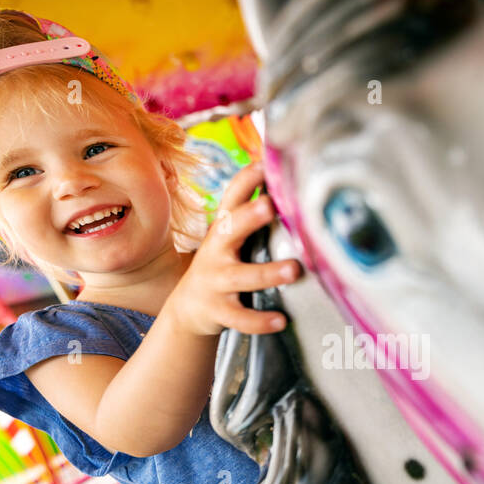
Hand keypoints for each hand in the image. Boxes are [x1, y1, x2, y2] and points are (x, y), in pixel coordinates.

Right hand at [165, 162, 301, 336]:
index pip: (231, 197)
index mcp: (222, 228)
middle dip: (248, 217)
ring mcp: (216, 281)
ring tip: (294, 270)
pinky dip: (260, 321)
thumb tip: (280, 171)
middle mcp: (216, 251)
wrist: (189, 308)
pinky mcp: (219, 310)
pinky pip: (241, 318)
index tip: (264, 163)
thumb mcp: (229, 235)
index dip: (247, 179)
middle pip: (229, 229)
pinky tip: (280, 320)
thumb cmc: (222, 263)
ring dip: (268, 273)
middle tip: (269, 206)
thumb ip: (251, 210)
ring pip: (243, 276)